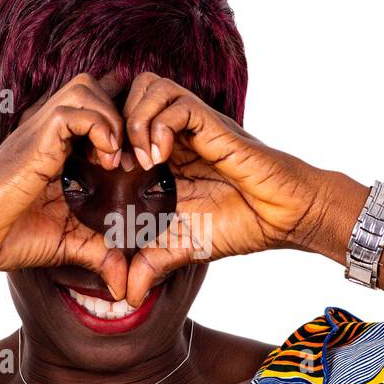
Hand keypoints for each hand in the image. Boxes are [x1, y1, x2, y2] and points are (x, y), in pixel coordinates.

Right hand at [0, 72, 129, 299]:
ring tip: (116, 160)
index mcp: (56, 147)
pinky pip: (75, 110)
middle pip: (95, 86)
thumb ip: (99, 253)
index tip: (131, 163)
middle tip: (130, 158)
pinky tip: (106, 160)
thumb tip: (124, 283)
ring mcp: (40, 131)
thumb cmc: (6, 238)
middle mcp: (49, 132)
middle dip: (122, 113)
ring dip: (113, 119)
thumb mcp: (66, 243)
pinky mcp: (35, 140)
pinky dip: (100, 127)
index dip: (120, 124)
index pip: (96, 108)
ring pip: (88, 88)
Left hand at [121, 72, 347, 303]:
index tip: (98, 174)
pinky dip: (158, 125)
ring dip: (133, 120)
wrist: (284, 219)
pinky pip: (175, 103)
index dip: (100, 139)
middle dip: (110, 122)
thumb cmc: (239, 224)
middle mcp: (174, 133)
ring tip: (138, 161)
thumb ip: (150, 264)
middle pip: (126, 90)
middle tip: (113, 163)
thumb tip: (125, 296)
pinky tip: (160, 158)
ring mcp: (193, 126)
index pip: (117, 121)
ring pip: (147, 86)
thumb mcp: (182, 247)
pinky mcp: (212, 125)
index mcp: (162, 153)